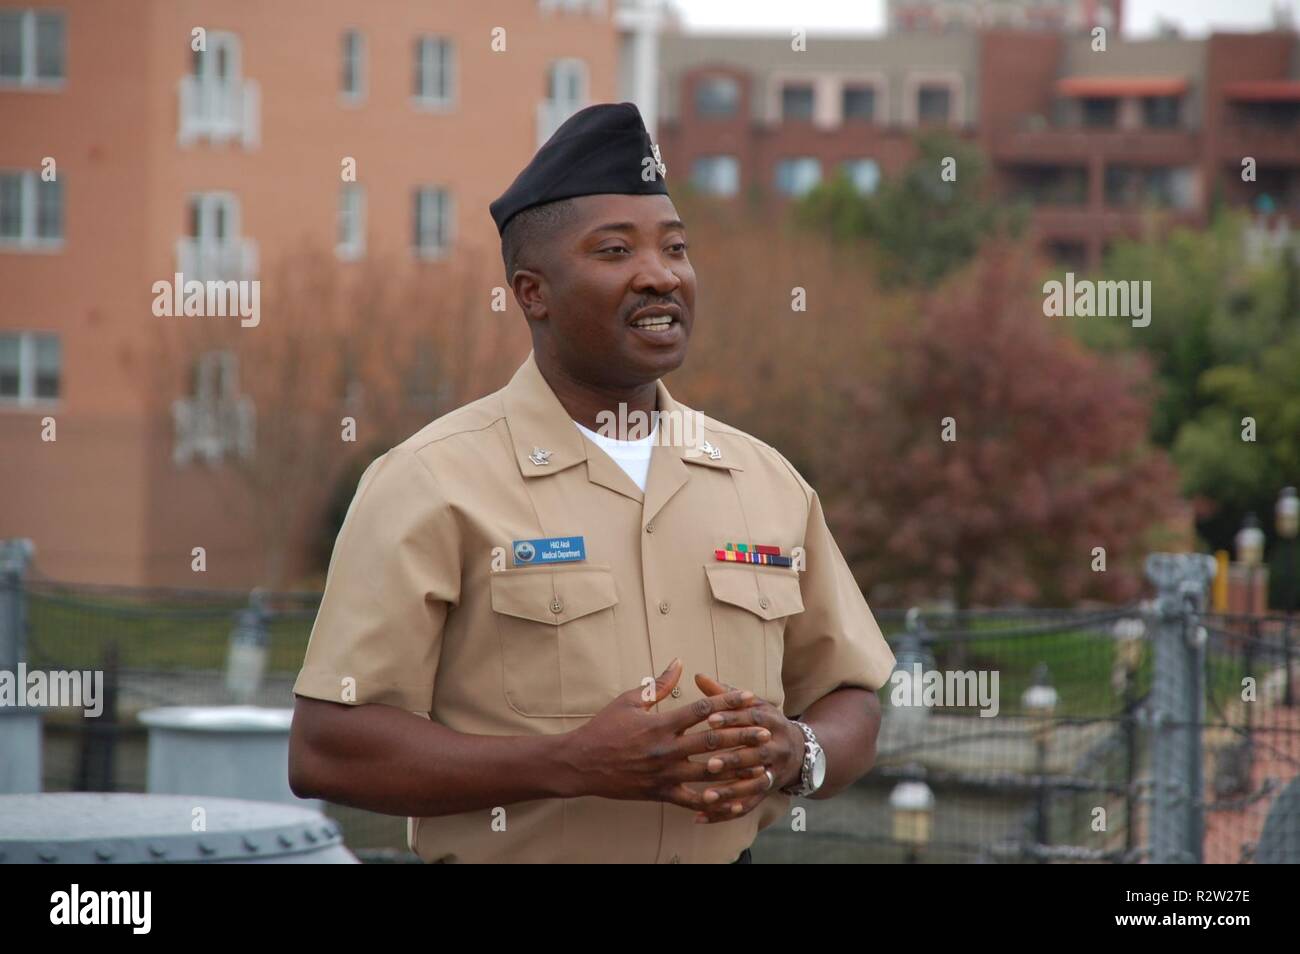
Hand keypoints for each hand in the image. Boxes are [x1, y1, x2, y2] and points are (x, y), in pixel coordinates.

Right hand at [558, 659, 776, 813]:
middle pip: (712, 740)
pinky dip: (712, 800)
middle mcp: (666, 749)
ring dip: (736, 767)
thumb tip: (679, 662)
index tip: (748, 697)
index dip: (728, 702)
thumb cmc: (604, 727)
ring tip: (759, 763)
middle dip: (742, 735)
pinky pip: (691, 800)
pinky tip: (732, 799)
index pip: (702, 710)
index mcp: (660, 724)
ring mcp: (664, 774)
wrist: (581, 764)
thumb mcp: (629, 700)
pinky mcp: (660, 793)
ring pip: (708, 771)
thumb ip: (658, 684)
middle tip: (765, 730)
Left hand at [690, 673, 805, 823]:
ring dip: (729, 792)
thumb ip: (725, 694)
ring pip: (753, 784)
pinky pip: (747, 805)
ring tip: (705, 796)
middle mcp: (776, 748)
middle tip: (708, 763)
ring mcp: (774, 772)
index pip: (752, 719)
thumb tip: (699, 675)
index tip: (709, 720)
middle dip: (732, 759)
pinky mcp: (767, 792)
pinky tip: (702, 818)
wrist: (800, 751)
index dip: (732, 719)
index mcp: (772, 721)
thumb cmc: (765, 723)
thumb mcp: (752, 705)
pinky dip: (725, 813)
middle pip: (755, 755)